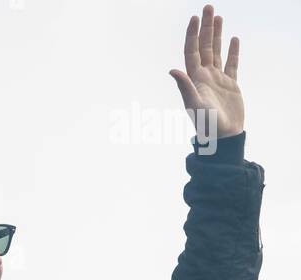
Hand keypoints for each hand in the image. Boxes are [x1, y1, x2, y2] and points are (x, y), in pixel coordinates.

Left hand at [170, 6, 243, 140]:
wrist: (223, 139)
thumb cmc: (206, 125)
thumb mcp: (194, 105)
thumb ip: (184, 87)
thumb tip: (172, 70)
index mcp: (195, 79)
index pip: (192, 51)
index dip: (192, 35)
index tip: (194, 18)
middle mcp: (205, 77)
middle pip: (205, 46)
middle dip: (205, 27)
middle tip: (208, 7)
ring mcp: (218, 80)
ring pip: (217, 52)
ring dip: (217, 35)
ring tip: (218, 17)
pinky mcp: (230, 86)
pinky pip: (232, 64)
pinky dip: (233, 51)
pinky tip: (234, 39)